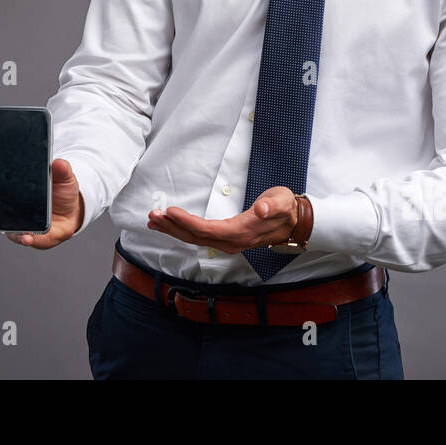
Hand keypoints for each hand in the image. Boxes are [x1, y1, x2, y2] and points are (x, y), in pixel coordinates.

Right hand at [0, 144, 84, 248]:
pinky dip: (19, 236)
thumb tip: (58, 163)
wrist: (70, 214)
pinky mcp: (18, 232)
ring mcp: (5, 214)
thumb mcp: (64, 175)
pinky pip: (14, 236)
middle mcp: (0, 195)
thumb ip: (62, 169)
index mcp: (7, 175)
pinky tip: (26, 236)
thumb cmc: (60, 190)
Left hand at [147, 187, 298, 251]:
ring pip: (194, 239)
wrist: (293, 223)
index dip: (187, 222)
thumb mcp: (282, 201)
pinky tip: (171, 225)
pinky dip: (182, 231)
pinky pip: (199, 237)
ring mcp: (227, 242)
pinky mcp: (225, 239)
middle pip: (195, 237)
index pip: (207, 230)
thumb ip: (272, 205)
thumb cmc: (285, 209)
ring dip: (173, 230)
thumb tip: (262, 209)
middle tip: (152, 216)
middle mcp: (231, 242)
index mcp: (240, 232)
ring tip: (154, 221)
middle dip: (172, 227)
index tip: (170, 211)